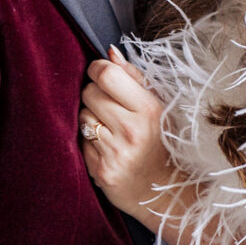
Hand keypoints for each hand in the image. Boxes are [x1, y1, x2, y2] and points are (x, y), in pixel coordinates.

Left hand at [80, 48, 174, 216]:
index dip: (97, 69)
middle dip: (93, 94)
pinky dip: (89, 141)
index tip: (100, 73)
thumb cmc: (161, 142)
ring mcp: (115, 152)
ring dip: (90, 118)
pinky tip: (106, 147)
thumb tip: (109, 52)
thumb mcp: (158, 106)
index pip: (106, 74)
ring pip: (81, 116)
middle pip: (89, 93)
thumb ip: (133, 77)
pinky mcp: (101, 170)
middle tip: (108, 105)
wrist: (165, 192)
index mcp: (148, 109)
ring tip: (109, 128)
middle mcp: (132, 130)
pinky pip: (80, 141)